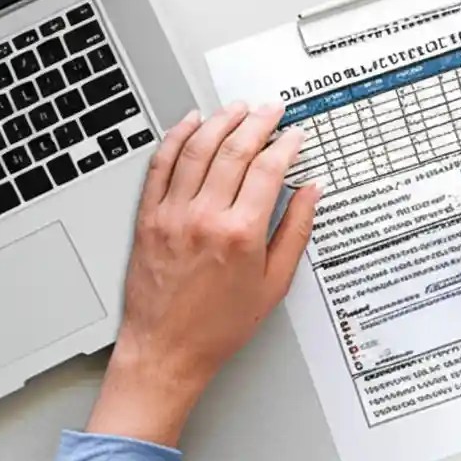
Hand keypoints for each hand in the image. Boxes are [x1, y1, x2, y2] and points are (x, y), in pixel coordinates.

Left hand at [86, 102, 322, 445]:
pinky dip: (176, 138)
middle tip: (270, 110)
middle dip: (257, 122)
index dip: (286, 145)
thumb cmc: (218, 326)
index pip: (269, 170)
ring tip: (236, 109)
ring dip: (219, 121)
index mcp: (241, 234)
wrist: (166, 350)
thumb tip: (312, 193)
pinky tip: (189, 124)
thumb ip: (295, 231)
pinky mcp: (148, 218)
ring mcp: (173, 215)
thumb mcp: (274, 284)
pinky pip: (161, 165)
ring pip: (197, 148)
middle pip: (234, 150)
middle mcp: (205, 218)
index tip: (294, 136)